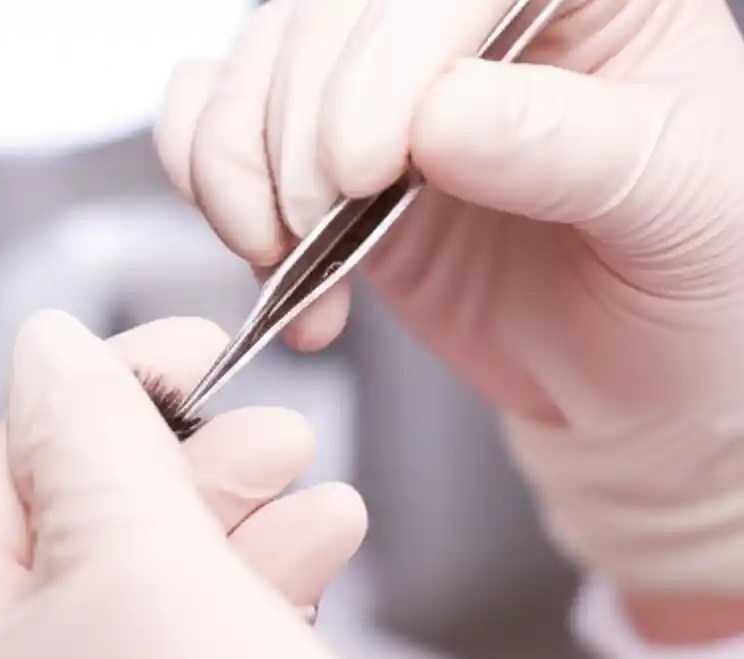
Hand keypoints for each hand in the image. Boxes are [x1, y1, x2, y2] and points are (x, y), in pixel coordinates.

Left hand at [0, 313, 375, 658]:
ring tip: (308, 475)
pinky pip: (195, 656)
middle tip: (262, 415)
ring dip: (232, 521)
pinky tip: (321, 539)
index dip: (87, 399)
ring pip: (144, 598)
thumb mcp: (142, 570)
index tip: (182, 348)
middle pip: (71, 540)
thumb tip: (47, 343)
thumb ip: (90, 442)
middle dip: (176, 464)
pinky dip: (258, 591)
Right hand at [157, 0, 743, 602]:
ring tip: (279, 254)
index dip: (387, 58)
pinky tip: (267, 259)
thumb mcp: (680, 207)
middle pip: (329, 10)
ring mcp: (384, 85)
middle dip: (294, 122)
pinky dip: (208, 185)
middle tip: (312, 221)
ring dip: (235, 162)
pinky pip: (214, 119)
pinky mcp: (321, 149)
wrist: (637, 378)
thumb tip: (439, 116)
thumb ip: (568, 150)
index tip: (365, 167)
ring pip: (254, 62)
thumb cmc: (697, 280)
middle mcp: (469, 22)